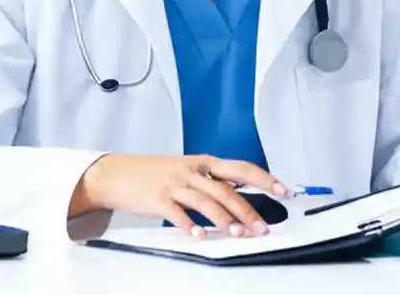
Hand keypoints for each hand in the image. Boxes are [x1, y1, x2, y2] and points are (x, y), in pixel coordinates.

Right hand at [72, 154, 288, 238]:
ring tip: (238, 234)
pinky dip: (191, 226)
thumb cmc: (154, 173)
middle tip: (263, 227)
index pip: (241, 169)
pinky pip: (178, 214)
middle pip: (228, 189)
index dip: (264, 179)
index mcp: (204, 162)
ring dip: (224, 220)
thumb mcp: (187, 170)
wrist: (116, 173)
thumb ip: (211, 182)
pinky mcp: (158, 199)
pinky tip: (201, 236)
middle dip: (249, 209)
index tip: (283, 190)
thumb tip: (240, 198)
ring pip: (207, 201)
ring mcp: (175, 184)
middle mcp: (193, 171)